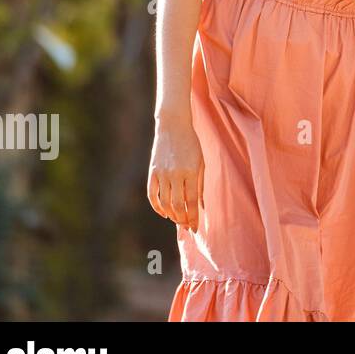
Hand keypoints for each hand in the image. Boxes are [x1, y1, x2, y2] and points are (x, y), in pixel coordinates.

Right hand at [148, 114, 204, 231]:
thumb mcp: (202, 161)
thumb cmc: (191, 143)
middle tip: (186, 225)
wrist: (173, 125)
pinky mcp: (152, 172)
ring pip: (165, 203)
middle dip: (182, 219)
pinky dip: (157, 207)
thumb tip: (201, 206)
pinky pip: (152, 195)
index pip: (192, 201)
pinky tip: (164, 213)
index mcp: (192, 171)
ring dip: (171, 215)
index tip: (195, 228)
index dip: (193, 217)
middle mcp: (176, 174)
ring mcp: (162, 173)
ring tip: (178, 220)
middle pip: (177, 205)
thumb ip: (201, 184)